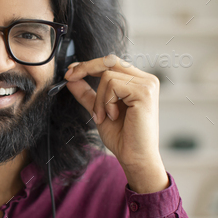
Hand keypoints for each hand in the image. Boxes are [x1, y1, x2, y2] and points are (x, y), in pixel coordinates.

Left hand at [63, 53, 168, 193]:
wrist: (133, 157)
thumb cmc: (121, 137)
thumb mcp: (98, 109)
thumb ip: (87, 93)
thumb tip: (71, 78)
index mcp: (137, 82)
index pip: (111, 63)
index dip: (89, 65)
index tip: (70, 72)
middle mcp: (146, 80)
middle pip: (109, 60)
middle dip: (86, 68)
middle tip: (69, 77)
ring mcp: (147, 84)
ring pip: (107, 76)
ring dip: (99, 99)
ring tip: (103, 116)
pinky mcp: (145, 92)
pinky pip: (112, 85)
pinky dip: (106, 102)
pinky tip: (113, 116)